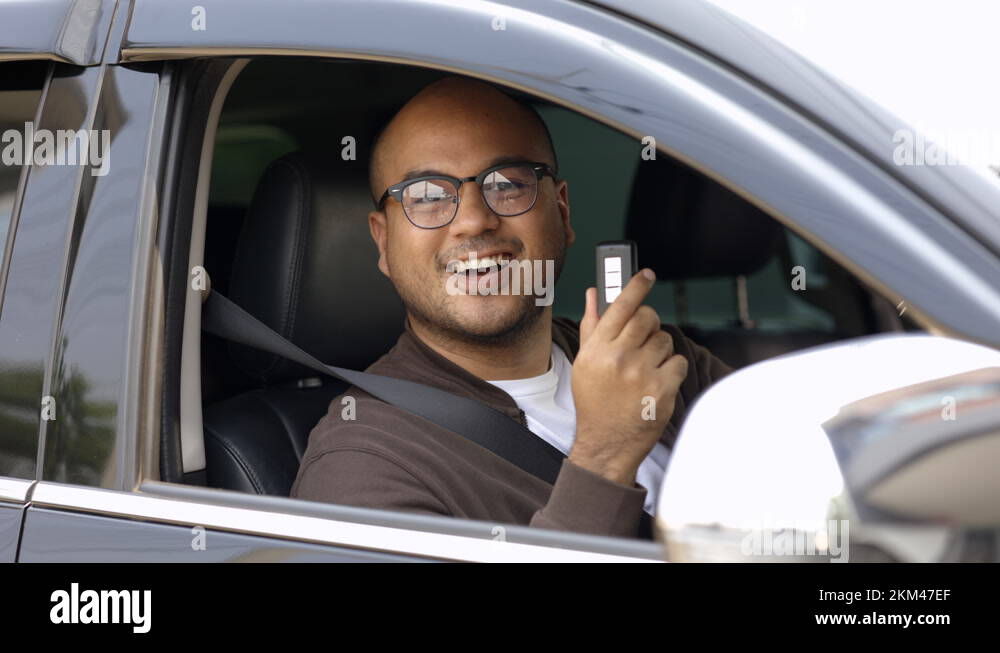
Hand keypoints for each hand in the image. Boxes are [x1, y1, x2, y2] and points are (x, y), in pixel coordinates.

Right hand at [569, 269, 688, 484]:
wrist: (606, 443)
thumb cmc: (595, 401)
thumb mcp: (585, 363)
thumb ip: (592, 326)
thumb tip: (596, 293)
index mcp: (597, 349)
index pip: (621, 305)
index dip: (637, 285)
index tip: (648, 274)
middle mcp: (618, 358)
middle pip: (648, 318)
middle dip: (650, 324)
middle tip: (644, 337)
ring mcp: (641, 374)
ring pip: (665, 340)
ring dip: (659, 351)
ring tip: (645, 370)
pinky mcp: (662, 390)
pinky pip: (677, 362)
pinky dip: (671, 371)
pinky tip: (656, 383)